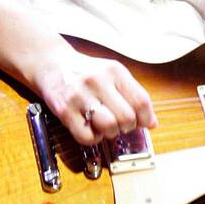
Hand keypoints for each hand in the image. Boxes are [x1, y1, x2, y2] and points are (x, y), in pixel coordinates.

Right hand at [33, 44, 157, 145]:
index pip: (141, 101)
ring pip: (109, 127)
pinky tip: (91, 128)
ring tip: (105, 126)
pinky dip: (93, 138)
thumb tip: (152, 123)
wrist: (51, 65)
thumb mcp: (113, 76)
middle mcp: (98, 81)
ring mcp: (79, 95)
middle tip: (120, 124)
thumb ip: (134, 96)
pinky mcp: (64, 110)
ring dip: (111, 133)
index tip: (141, 122)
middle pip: (127, 117)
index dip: (145, 118)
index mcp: (115, 71)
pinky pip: (87, 137)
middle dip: (127, 127)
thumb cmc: (86, 73)